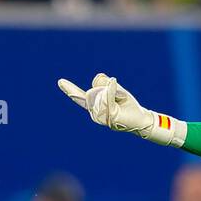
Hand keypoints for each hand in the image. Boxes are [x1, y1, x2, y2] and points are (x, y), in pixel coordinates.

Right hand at [57, 73, 183, 145]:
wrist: (140, 119)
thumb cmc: (127, 105)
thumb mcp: (116, 90)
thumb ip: (105, 83)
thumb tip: (97, 81)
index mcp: (94, 107)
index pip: (80, 97)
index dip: (70, 89)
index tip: (60, 81)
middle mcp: (94, 113)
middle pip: (94, 89)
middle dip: (107, 86)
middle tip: (119, 96)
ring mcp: (101, 117)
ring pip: (101, 93)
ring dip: (113, 91)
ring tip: (121, 101)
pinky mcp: (109, 117)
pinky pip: (108, 97)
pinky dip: (112, 89)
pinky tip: (114, 83)